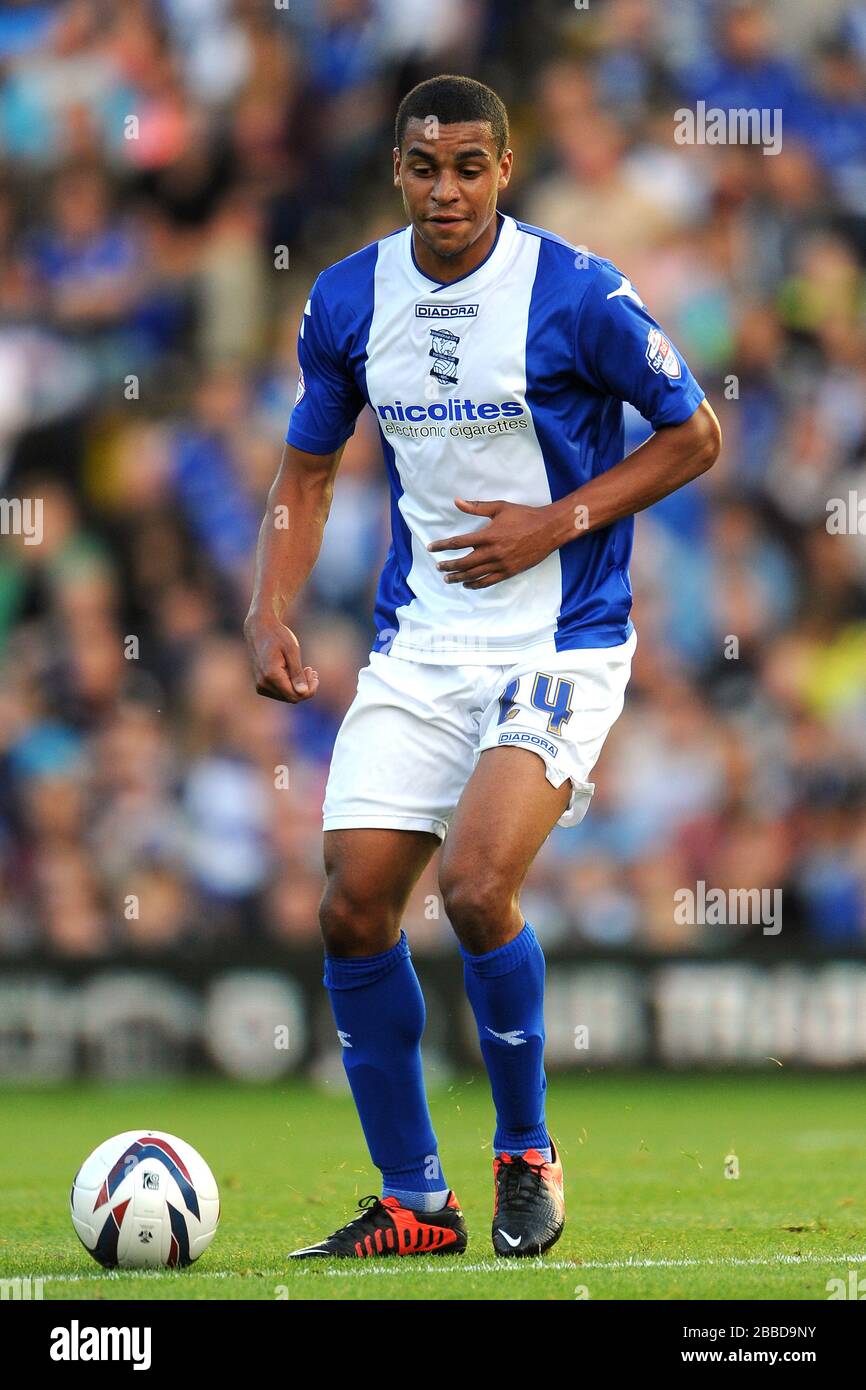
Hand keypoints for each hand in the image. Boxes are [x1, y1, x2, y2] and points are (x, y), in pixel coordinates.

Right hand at [244, 616, 318, 701]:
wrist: (259, 629)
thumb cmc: (278, 636)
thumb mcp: (292, 651)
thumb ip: (297, 673)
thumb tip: (303, 693)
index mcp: (271, 675)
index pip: (295, 695)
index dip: (309, 690)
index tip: (315, 675)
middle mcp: (263, 683)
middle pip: (291, 698)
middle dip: (305, 688)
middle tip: (312, 671)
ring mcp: (260, 685)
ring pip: (286, 696)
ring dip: (298, 687)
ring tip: (307, 670)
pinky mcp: (260, 684)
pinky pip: (279, 692)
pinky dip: (290, 685)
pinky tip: (296, 672)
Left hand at [427, 497, 557, 588]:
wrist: (548, 529)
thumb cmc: (524, 516)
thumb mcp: (500, 507)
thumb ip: (476, 507)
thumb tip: (456, 501)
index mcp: (488, 535)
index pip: (458, 543)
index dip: (442, 546)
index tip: (431, 548)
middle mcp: (492, 552)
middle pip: (463, 563)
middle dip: (448, 565)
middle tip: (438, 567)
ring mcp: (501, 564)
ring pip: (474, 575)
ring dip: (458, 578)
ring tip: (448, 579)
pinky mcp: (509, 572)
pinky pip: (488, 581)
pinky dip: (476, 584)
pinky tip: (468, 585)